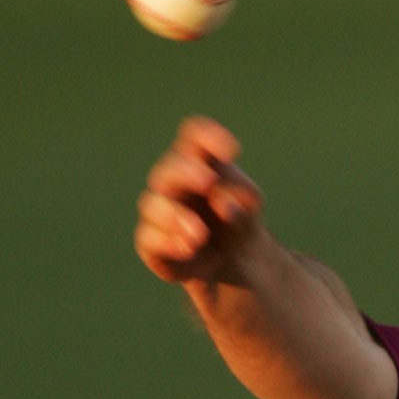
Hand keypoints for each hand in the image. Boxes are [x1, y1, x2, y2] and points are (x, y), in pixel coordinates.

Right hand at [134, 115, 265, 290]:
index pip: (193, 138)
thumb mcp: (249, 207)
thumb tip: (222, 203)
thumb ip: (241, 201)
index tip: (232, 151)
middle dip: (186, 172)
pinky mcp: (151, 244)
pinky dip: (166, 243)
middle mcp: (173, 183)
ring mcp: (159, 212)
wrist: (236, 261)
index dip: (208, 137)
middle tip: (209, 180)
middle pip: (169, 168)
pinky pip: (148, 239)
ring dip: (175, 215)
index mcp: (198, 162)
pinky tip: (188, 248)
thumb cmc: (238, 219)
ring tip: (200, 232)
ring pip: (153, 204)